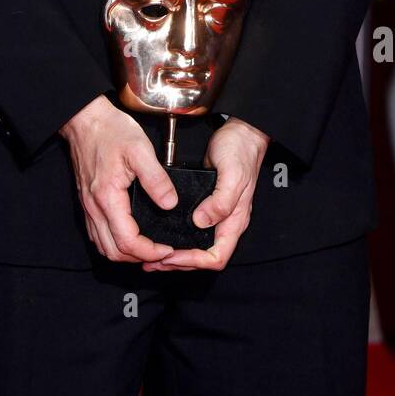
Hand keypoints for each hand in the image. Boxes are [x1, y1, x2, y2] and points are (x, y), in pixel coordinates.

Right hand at [59, 95, 178, 263]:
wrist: (85, 120)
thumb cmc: (111, 131)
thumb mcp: (140, 149)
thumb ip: (156, 179)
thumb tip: (170, 204)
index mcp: (108, 197)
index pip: (127, 241)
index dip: (149, 252)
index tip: (168, 249)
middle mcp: (94, 207)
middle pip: (113, 252)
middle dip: (139, 258)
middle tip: (161, 252)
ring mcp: (89, 207)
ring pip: (104, 246)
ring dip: (126, 254)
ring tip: (148, 248)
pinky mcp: (88, 202)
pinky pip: (98, 234)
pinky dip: (114, 243)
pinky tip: (130, 236)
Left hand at [141, 116, 269, 271]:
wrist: (241, 132)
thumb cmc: (240, 150)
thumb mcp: (233, 173)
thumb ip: (221, 201)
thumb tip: (201, 221)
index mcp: (235, 221)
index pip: (217, 256)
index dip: (194, 261)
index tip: (172, 256)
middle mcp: (226, 222)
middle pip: (203, 256)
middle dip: (179, 263)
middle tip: (153, 262)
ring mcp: (215, 214)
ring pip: (196, 246)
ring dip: (175, 255)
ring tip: (152, 257)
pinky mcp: (205, 205)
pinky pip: (191, 230)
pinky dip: (176, 238)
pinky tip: (162, 235)